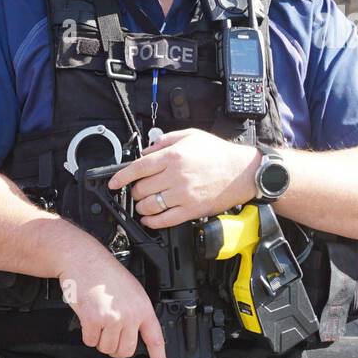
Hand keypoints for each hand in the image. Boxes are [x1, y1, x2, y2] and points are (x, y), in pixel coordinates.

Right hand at [57, 243, 166, 357]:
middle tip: (109, 333)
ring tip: (98, 320)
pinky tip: (88, 317)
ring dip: (99, 340)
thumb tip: (133, 334)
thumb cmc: (104, 272)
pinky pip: (90, 341)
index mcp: (143, 307)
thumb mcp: (131, 290)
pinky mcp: (94, 320)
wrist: (84, 259)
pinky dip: (87, 334)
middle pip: (125, 350)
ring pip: (107, 348)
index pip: (155, 339)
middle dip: (115, 347)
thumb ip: (136, 312)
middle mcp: (130, 314)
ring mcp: (112, 318)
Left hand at [107, 128, 258, 228]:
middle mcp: (176, 176)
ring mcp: (183, 195)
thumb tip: (145, 151)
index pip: (138, 168)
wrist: (243, 172)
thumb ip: (164, 140)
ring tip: (143, 203)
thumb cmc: (218, 153)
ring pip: (149, 206)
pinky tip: (149, 218)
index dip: (121, 177)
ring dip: (141, 206)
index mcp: (173, 156)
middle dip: (134, 191)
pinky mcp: (191, 210)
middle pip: (141, 188)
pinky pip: (164, 220)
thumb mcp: (191, 136)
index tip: (113, 182)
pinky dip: (152, 221)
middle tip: (137, 190)